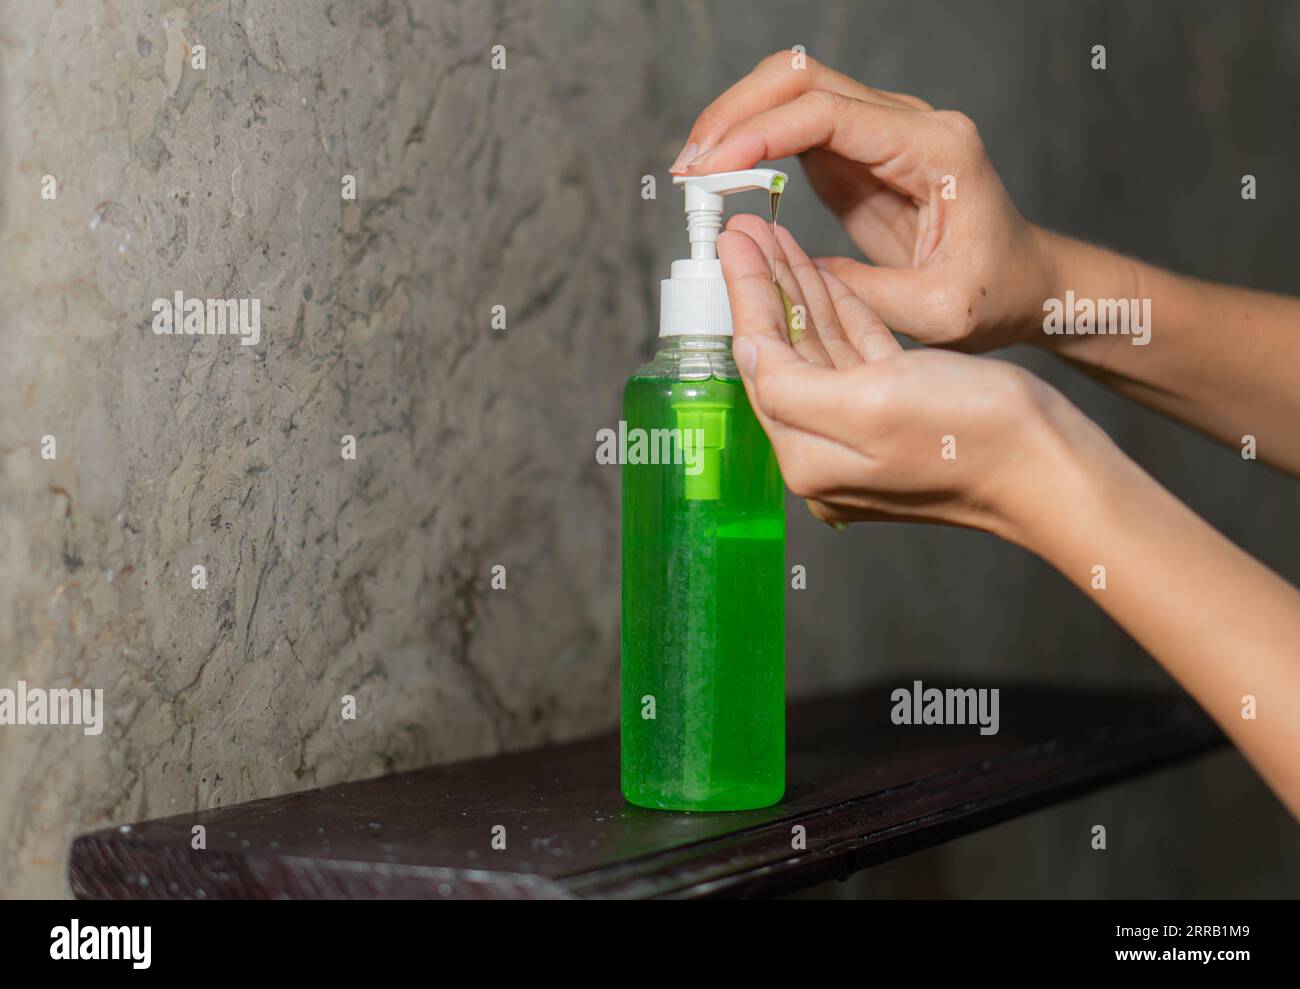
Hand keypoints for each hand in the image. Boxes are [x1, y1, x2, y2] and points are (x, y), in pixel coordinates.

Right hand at [676, 52, 1053, 351]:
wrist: (1027, 284)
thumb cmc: (996, 294)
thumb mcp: (937, 310)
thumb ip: (863, 291)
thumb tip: (782, 273)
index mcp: (934, 148)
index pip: (831, 114)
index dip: (762, 133)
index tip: (711, 168)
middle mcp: (909, 124)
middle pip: (804, 79)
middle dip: (736, 114)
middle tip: (688, 167)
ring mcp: (881, 134)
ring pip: (793, 93)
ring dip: (737, 123)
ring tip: (693, 173)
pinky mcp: (859, 156)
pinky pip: (794, 130)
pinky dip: (751, 146)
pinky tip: (721, 178)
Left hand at [718, 214, 1077, 541]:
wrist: (1053, 465)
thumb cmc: (973, 438)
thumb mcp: (872, 405)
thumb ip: (795, 384)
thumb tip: (747, 350)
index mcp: (809, 459)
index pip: (762, 362)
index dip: (747, 295)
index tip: (733, 242)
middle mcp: (828, 451)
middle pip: (784, 352)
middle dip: (765, 286)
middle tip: (746, 229)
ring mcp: (863, 431)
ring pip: (818, 346)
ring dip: (798, 289)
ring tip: (773, 237)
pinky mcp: (897, 409)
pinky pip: (855, 352)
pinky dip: (839, 310)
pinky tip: (820, 273)